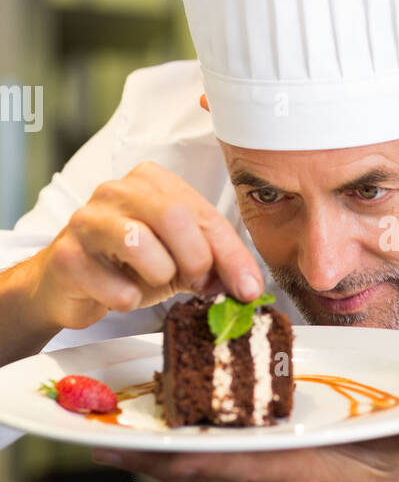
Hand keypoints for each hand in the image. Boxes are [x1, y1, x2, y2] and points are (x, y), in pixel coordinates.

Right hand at [30, 161, 263, 332]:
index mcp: (151, 181)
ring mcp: (87, 221)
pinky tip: (121, 295)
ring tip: (153, 283)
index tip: (249, 289)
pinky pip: (115, 286)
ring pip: (139, 243)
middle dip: (195, 260)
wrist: (71, 284)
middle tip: (196, 283)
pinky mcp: (66, 257)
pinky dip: (129, 300)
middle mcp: (116, 191)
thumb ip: (216, 263)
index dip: (232, 255)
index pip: (203, 213)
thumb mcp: (181, 258)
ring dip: (159, 276)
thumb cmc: (130, 265)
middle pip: (173, 217)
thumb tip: (248, 287)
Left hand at [94, 421, 398, 481]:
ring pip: (189, 480)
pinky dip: (172, 468)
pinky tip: (152, 450)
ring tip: (114, 435)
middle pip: (190, 472)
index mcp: (294, 477)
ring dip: (152, 459)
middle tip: (102, 427)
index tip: (146, 439)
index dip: (181, 455)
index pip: (227, 466)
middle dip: (145, 451)